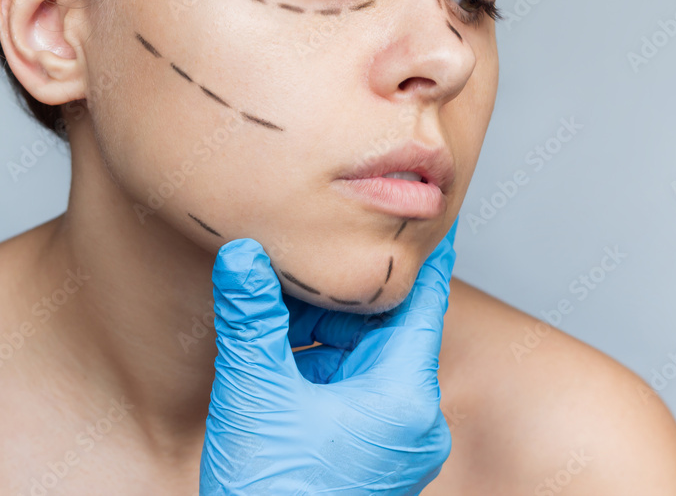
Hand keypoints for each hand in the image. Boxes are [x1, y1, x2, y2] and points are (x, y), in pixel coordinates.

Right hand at [199, 217, 458, 494]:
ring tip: (276, 317)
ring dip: (323, 338)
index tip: (431, 217)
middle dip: (338, 302)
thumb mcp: (255, 395)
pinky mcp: (370, 459)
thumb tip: (244, 256)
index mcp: (403, 398)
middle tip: (298, 269)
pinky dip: (321, 371)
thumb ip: (251, 318)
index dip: (422, 257)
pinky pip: (354, 394)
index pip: (424, 304)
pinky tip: (279, 360)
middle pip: (385, 332)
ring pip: (364, 363)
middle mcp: (412, 421)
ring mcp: (393, 444)